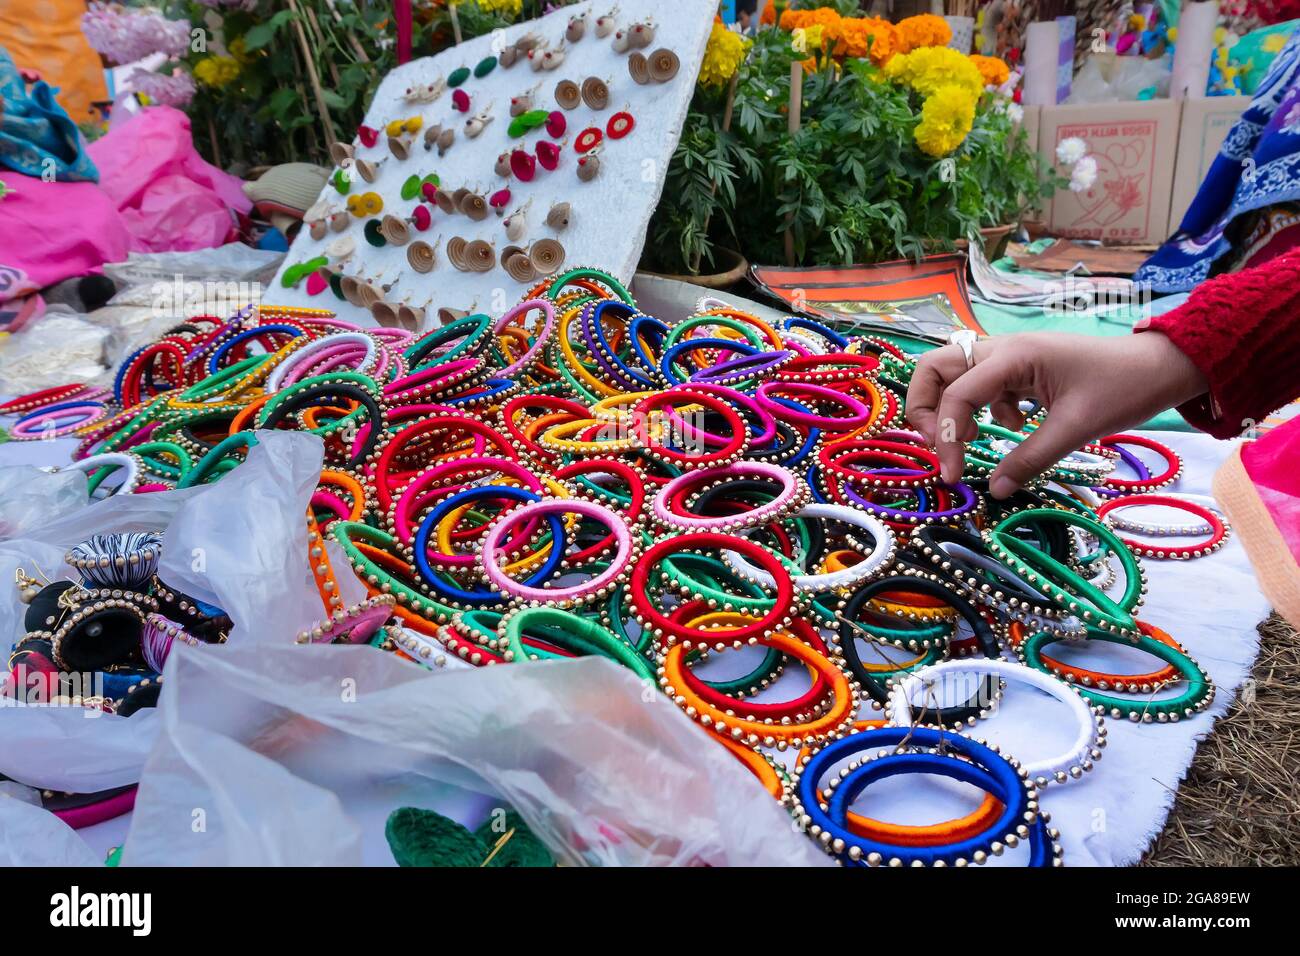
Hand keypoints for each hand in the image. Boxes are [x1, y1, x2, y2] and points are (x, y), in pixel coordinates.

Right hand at [905, 331, 1207, 498]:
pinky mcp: (1020, 369)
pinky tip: (1012, 426)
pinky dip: (980, 409)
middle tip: (937, 445)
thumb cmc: (1123, 390)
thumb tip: (994, 491)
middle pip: (935, 368)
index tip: (954, 476)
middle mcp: (1003, 349)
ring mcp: (1009, 357)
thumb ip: (1030, 459)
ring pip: (953, 375)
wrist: (1161, 368)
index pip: (955, 395)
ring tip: (967, 440)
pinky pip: (980, 385)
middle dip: (925, 408)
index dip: (944, 437)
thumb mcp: (1076, 429)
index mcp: (1014, 356)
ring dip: (948, 408)